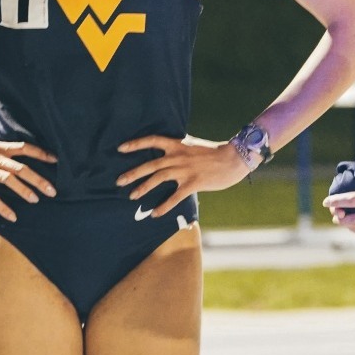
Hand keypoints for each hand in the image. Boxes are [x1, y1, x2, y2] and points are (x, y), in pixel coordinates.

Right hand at [0, 125, 54, 221]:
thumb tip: (3, 133)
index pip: (24, 148)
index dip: (40, 154)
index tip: (55, 160)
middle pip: (21, 168)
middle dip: (39, 179)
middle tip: (53, 190)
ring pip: (9, 181)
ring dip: (24, 191)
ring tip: (36, 200)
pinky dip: (4, 208)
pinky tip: (13, 217)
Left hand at [117, 134, 249, 216]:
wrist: (234, 157)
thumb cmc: (214, 153)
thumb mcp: (193, 145)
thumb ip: (179, 149)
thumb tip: (166, 153)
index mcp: (177, 144)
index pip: (152, 140)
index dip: (135, 144)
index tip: (120, 149)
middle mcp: (178, 156)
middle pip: (151, 164)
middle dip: (133, 173)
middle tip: (119, 181)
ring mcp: (185, 170)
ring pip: (159, 178)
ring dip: (144, 188)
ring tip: (132, 196)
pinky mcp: (193, 183)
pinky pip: (175, 196)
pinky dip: (164, 206)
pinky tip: (155, 214)